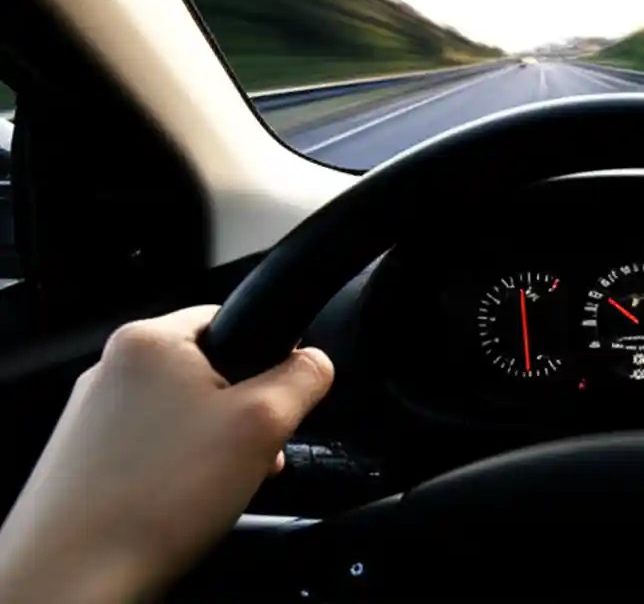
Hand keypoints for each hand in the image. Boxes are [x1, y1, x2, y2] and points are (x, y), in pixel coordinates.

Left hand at [0, 306, 333, 602]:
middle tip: (253, 455)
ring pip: (183, 414)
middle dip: (243, 416)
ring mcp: (93, 416)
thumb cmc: (155, 500)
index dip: (270, 361)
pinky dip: (178, 471)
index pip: (233, 318)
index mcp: (150, 340)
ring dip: (214, 447)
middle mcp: (112, 369)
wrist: (76, 575)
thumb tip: (317, 363)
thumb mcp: (263, 424)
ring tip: (215, 487)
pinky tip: (182, 503)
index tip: (276, 403)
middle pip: (210, 372)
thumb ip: (304, 380)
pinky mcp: (86, 457)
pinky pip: (154, 448)